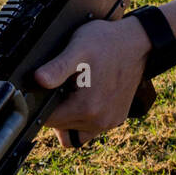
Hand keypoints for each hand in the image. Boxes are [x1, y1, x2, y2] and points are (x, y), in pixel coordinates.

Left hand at [35, 16, 150, 146]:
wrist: (137, 42)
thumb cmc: (106, 42)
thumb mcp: (78, 48)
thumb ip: (57, 67)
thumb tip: (38, 80)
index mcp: (87, 108)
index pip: (48, 121)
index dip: (41, 104)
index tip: (47, 87)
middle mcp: (99, 121)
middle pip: (61, 128)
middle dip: (56, 109)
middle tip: (62, 84)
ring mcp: (110, 122)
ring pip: (75, 132)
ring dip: (69, 117)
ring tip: (72, 91)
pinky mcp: (116, 119)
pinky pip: (91, 128)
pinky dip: (84, 117)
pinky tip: (85, 95)